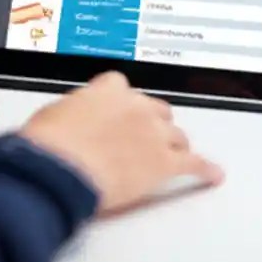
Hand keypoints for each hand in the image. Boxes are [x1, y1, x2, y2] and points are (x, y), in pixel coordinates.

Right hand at [20, 72, 223, 213]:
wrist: (57, 168)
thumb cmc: (48, 145)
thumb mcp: (54, 114)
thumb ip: (73, 114)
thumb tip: (70, 122)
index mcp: (109, 90)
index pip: (124, 88)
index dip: (122, 104)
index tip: (120, 111)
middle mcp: (136, 107)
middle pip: (156, 111)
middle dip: (152, 123)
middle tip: (144, 137)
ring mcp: (153, 134)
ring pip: (176, 136)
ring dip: (173, 145)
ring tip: (175, 154)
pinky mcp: (163, 163)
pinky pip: (192, 164)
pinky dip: (204, 170)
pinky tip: (212, 174)